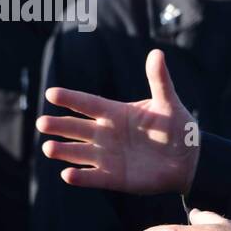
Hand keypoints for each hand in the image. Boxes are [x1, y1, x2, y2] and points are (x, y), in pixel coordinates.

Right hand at [38, 50, 198, 195]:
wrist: (188, 161)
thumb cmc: (178, 128)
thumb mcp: (168, 103)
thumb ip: (159, 80)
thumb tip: (157, 53)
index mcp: (116, 113)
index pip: (88, 104)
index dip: (70, 99)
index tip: (51, 93)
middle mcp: (106, 134)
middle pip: (77, 128)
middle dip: (59, 126)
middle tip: (41, 123)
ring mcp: (108, 156)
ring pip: (80, 153)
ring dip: (64, 151)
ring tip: (48, 148)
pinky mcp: (114, 178)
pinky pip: (93, 177)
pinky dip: (81, 177)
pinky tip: (67, 175)